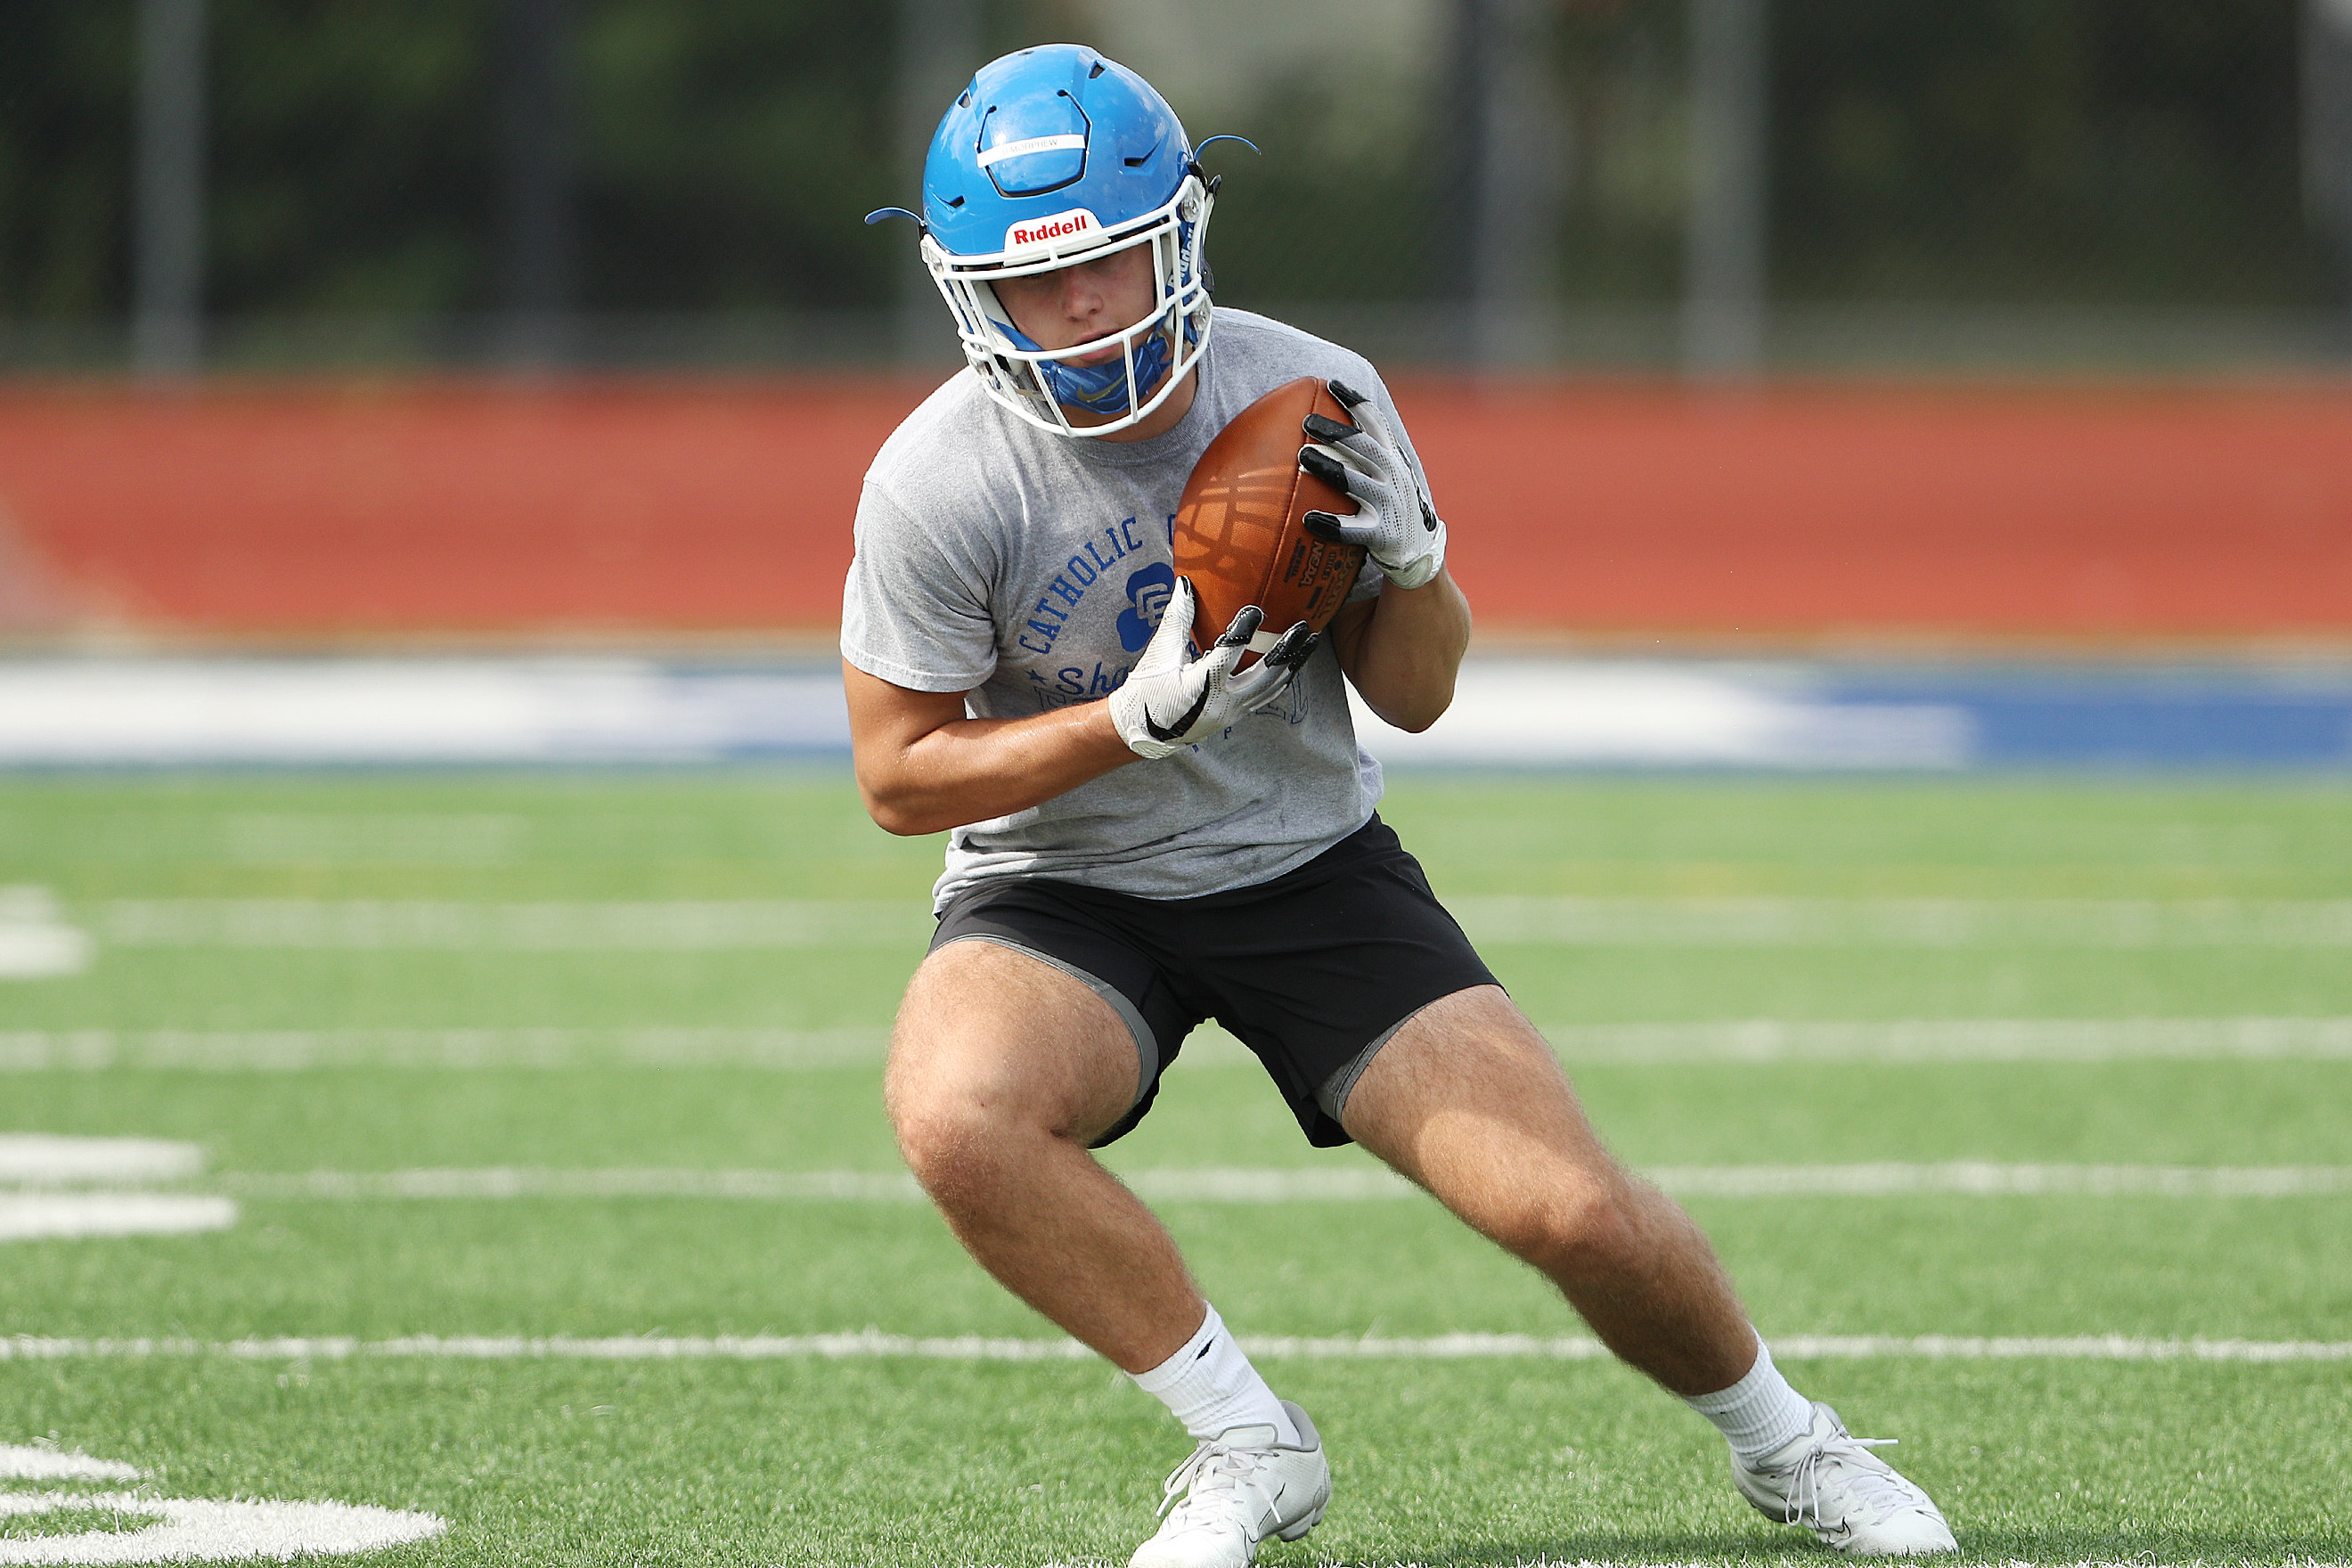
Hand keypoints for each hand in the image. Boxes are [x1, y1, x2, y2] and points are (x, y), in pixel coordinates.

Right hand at [1109, 577, 1319, 758]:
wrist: (1143, 732)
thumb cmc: (1147, 690)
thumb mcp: (1160, 653)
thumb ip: (1177, 618)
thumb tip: (1185, 584)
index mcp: (1202, 685)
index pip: (1230, 653)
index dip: (1245, 630)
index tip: (1257, 610)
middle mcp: (1222, 702)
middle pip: (1265, 675)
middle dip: (1287, 650)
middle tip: (1304, 628)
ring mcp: (1232, 713)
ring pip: (1271, 688)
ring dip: (1292, 665)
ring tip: (1309, 643)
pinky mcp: (1235, 717)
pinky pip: (1265, 697)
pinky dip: (1280, 679)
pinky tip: (1292, 663)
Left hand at [1296, 378, 1446, 590]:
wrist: (1418, 551)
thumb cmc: (1390, 506)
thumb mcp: (1386, 474)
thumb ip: (1364, 454)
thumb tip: (1322, 428)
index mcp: (1393, 459)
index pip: (1376, 422)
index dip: (1355, 401)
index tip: (1331, 384)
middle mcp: (1393, 477)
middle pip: (1364, 448)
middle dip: (1336, 431)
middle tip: (1307, 422)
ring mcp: (1390, 505)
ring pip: (1356, 483)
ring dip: (1330, 468)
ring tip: (1302, 457)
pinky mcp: (1383, 535)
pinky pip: (1354, 530)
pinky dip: (1332, 525)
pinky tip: (1309, 519)